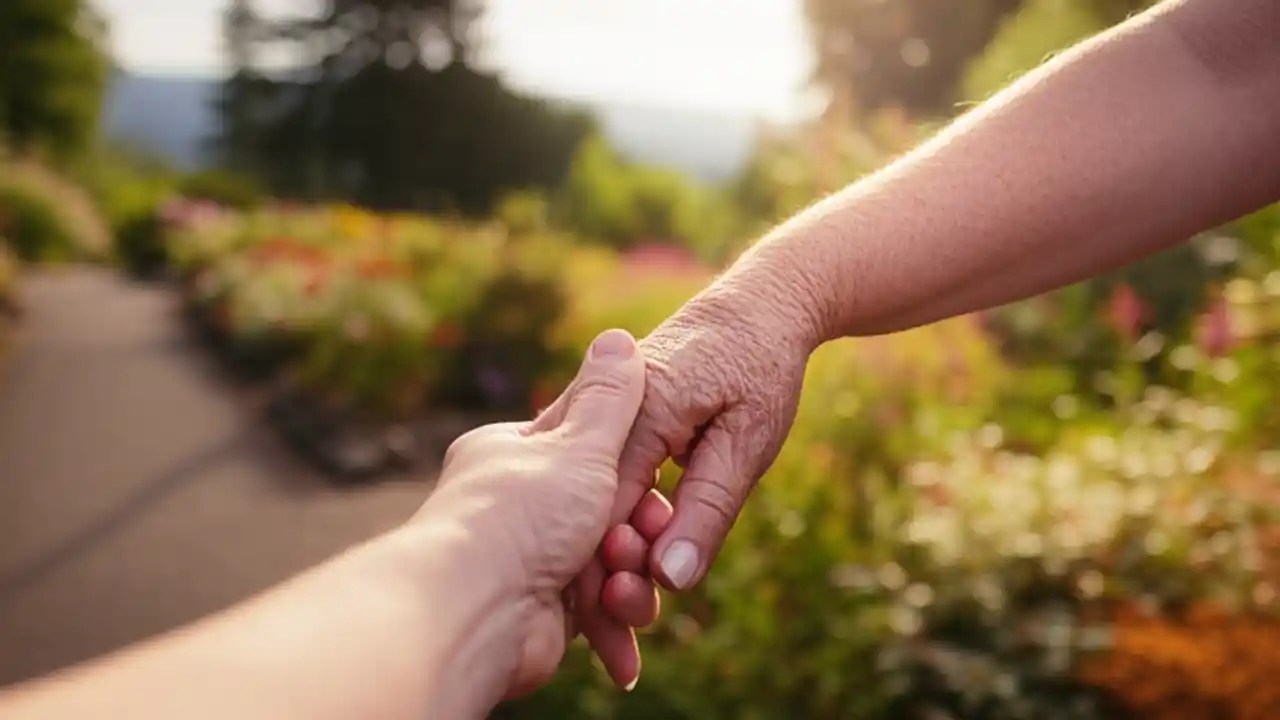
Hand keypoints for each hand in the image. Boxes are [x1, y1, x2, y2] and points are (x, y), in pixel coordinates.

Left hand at [419, 328, 645, 698]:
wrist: (470, 616)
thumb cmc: (523, 518)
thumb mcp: (579, 447)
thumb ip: (610, 399)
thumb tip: (617, 336)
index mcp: (516, 453)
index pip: (592, 451)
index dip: (637, 474)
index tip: (662, 490)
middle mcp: (518, 506)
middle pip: (606, 515)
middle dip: (637, 540)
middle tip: (647, 547)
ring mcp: (526, 561)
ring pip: (605, 569)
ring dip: (628, 591)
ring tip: (626, 598)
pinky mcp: (538, 615)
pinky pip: (591, 617)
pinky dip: (611, 633)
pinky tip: (625, 656)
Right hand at [565, 277, 820, 686]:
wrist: (759, 305)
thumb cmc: (762, 368)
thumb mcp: (749, 441)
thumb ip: (707, 509)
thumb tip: (672, 580)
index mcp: (637, 410)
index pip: (605, 508)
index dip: (610, 572)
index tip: (626, 627)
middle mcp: (603, 412)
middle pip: (581, 512)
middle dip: (596, 582)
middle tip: (622, 649)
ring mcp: (597, 415)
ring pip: (579, 502)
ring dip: (595, 563)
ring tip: (621, 629)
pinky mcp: (603, 425)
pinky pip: (590, 484)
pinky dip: (600, 531)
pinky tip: (615, 578)